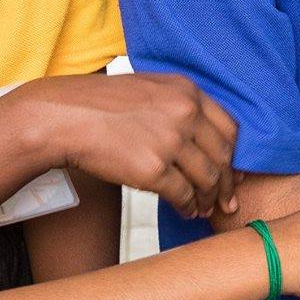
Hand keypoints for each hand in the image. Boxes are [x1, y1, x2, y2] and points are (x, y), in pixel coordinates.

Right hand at [9, 73, 237, 219]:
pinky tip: (186, 212)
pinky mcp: (153, 169)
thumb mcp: (149, 87)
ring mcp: (170, 141)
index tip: (234, 171)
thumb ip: (179, 103)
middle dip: (228, 183)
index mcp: (186, 91)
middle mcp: (184, 113)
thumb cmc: (102, 103)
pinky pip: (183, 194)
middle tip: (228, 201)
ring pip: (207, 178)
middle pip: (222, 155)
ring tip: (205, 209)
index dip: (234, 155)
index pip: (229, 127)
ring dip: (209, 199)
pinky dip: (188, 207)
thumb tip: (202, 133)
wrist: (64, 117)